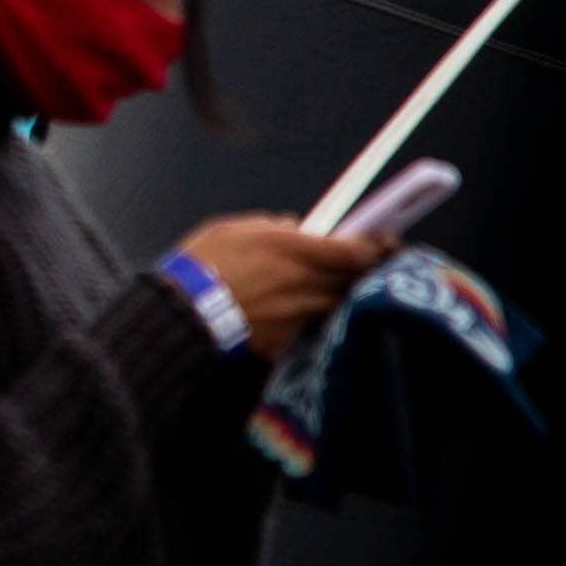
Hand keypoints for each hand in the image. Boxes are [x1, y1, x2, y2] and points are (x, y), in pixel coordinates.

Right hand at [172, 214, 390, 352]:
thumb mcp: (232, 228)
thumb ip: (269, 227)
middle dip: (367, 269)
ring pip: (335, 302)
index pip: (353, 251)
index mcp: (290, 250)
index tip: (385, 240)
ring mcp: (295, 314)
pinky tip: (300, 308)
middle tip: (373, 260)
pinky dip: (311, 314)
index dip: (376, 247)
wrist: (181, 312)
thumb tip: (293, 228)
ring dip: (340, 292)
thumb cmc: (201, 265)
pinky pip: (309, 324)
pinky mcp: (283, 339)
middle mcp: (300, 283)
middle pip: (353, 279)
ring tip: (333, 283)